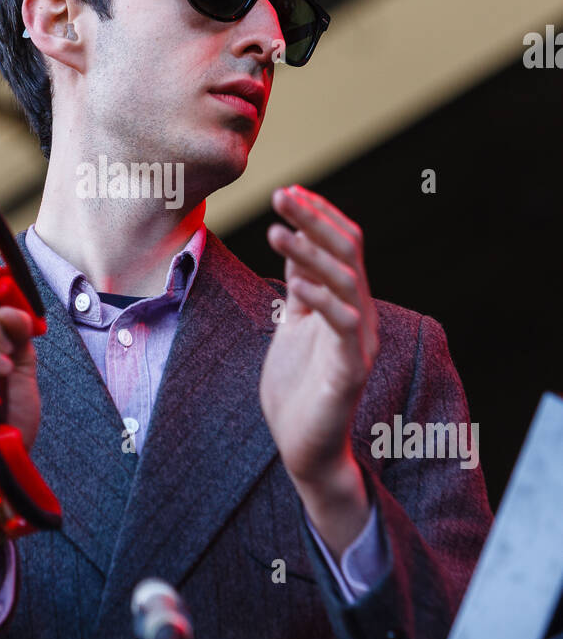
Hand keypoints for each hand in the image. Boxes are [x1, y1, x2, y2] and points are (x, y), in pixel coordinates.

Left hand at [260, 186, 378, 547]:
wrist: (307, 449)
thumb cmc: (298, 387)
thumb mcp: (293, 323)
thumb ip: (300, 284)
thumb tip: (294, 237)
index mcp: (347, 303)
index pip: (343, 245)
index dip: (319, 215)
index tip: (288, 190)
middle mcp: (360, 317)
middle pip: (348, 253)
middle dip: (314, 220)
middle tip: (281, 194)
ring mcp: (358, 343)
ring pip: (346, 282)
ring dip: (310, 252)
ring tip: (277, 230)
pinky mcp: (350, 371)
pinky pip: (342, 325)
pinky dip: (321, 299)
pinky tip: (293, 282)